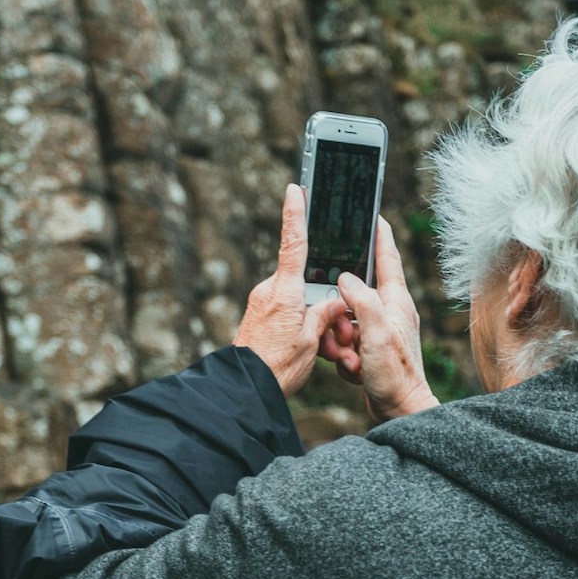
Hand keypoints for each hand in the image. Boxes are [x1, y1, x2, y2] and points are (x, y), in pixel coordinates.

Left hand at [233, 185, 347, 395]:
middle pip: (304, 281)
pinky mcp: (258, 317)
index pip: (293, 243)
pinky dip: (300, 327)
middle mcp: (270, 291)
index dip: (295, 214)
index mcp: (285, 291)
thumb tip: (333, 303)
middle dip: (322, 301)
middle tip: (333, 333)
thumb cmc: (276, 367)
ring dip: (312, 320)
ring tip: (320, 350)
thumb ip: (324, 316)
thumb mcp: (310, 342)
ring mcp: (261, 303)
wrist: (243, 389)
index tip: (295, 189)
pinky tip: (306, 351)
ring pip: (297, 300)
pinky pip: (285, 313)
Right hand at [319, 217, 438, 420]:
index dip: (379, 235)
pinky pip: (347, 341)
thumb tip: (346, 277)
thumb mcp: (377, 333)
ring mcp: (380, 331)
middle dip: (340, 308)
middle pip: (355, 292)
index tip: (372, 215)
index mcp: (396, 301)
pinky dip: (344, 355)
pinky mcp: (371, 349)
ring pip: (346, 319)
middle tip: (342, 330)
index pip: (387, 258)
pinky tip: (353, 368)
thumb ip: (362, 301)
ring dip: (340, 337)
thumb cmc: (395, 375)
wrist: (400, 412)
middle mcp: (390, 312)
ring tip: (349, 356)